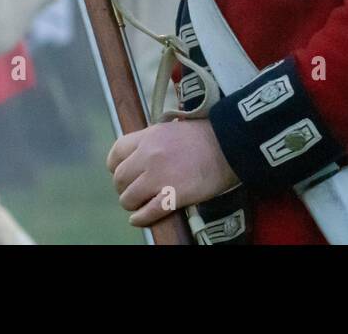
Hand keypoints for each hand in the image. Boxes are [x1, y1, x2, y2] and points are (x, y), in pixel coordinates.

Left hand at [106, 119, 238, 227]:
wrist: (231, 144)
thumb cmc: (207, 134)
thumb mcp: (173, 129)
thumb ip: (154, 141)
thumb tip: (141, 155)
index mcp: (149, 136)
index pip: (116, 153)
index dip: (115, 166)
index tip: (121, 172)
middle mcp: (148, 156)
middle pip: (120, 178)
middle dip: (124, 187)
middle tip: (134, 191)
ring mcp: (159, 177)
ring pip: (128, 198)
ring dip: (132, 203)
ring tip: (140, 204)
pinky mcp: (172, 196)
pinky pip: (147, 212)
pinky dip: (140, 218)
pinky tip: (139, 219)